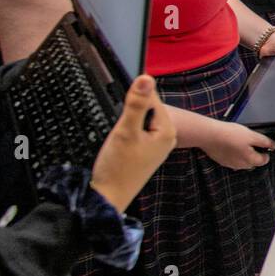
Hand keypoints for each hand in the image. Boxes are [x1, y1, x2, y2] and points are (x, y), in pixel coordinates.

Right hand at [90, 75, 176, 213]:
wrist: (107, 198)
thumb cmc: (118, 168)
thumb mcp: (126, 131)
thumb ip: (137, 103)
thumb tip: (146, 78)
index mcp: (167, 130)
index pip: (152, 98)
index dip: (133, 100)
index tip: (121, 112)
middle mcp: (165, 137)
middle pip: (145, 109)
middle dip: (129, 114)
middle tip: (119, 132)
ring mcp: (154, 146)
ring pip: (138, 121)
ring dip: (125, 124)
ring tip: (118, 141)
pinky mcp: (143, 152)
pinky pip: (135, 133)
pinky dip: (125, 134)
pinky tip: (118, 146)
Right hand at [199, 119, 274, 169]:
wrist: (209, 135)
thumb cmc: (230, 134)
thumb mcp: (252, 135)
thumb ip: (264, 142)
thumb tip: (274, 146)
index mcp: (250, 160)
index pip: (265, 160)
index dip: (266, 150)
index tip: (264, 143)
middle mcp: (242, 166)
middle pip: (254, 161)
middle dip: (255, 152)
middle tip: (250, 140)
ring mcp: (231, 165)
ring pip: (243, 161)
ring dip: (244, 153)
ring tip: (240, 141)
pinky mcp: (222, 161)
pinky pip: (232, 159)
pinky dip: (234, 153)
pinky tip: (231, 144)